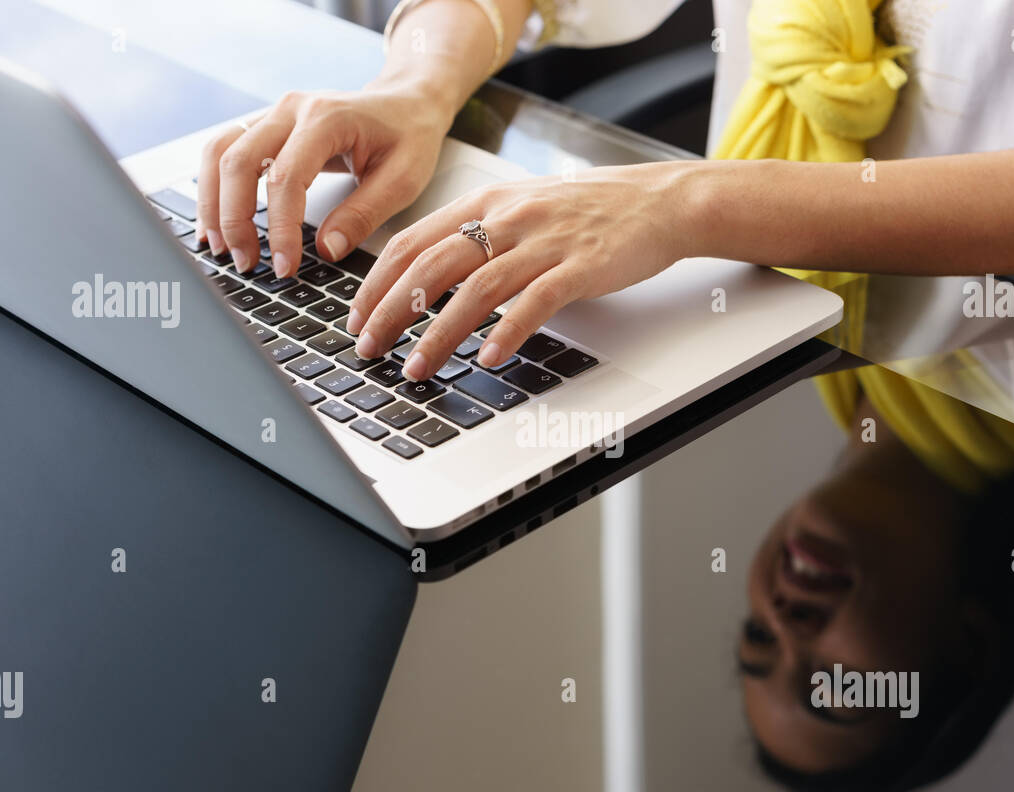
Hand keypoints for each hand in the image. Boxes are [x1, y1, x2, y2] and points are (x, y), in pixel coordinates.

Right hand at [195, 81, 454, 278]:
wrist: (407, 102)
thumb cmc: (409, 137)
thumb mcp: (403, 180)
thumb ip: (363, 215)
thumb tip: (327, 251)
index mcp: (327, 119)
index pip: (286, 178)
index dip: (280, 228)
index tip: (285, 267)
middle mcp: (291, 109)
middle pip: (237, 161)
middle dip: (235, 219)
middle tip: (247, 264)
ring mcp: (274, 114)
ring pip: (219, 152)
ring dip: (213, 202)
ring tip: (221, 248)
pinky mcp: (267, 126)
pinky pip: (225, 151)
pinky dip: (213, 186)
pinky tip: (217, 222)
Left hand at [347, 162, 700, 380]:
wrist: (657, 202)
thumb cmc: (588, 211)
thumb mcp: (520, 208)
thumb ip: (474, 235)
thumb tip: (424, 274)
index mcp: (485, 203)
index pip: (412, 242)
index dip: (375, 283)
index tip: (356, 318)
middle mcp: (507, 219)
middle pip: (431, 267)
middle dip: (391, 312)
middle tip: (369, 349)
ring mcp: (543, 242)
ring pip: (476, 289)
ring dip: (438, 333)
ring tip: (417, 367)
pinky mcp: (579, 267)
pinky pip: (534, 302)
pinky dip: (507, 331)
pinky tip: (487, 357)